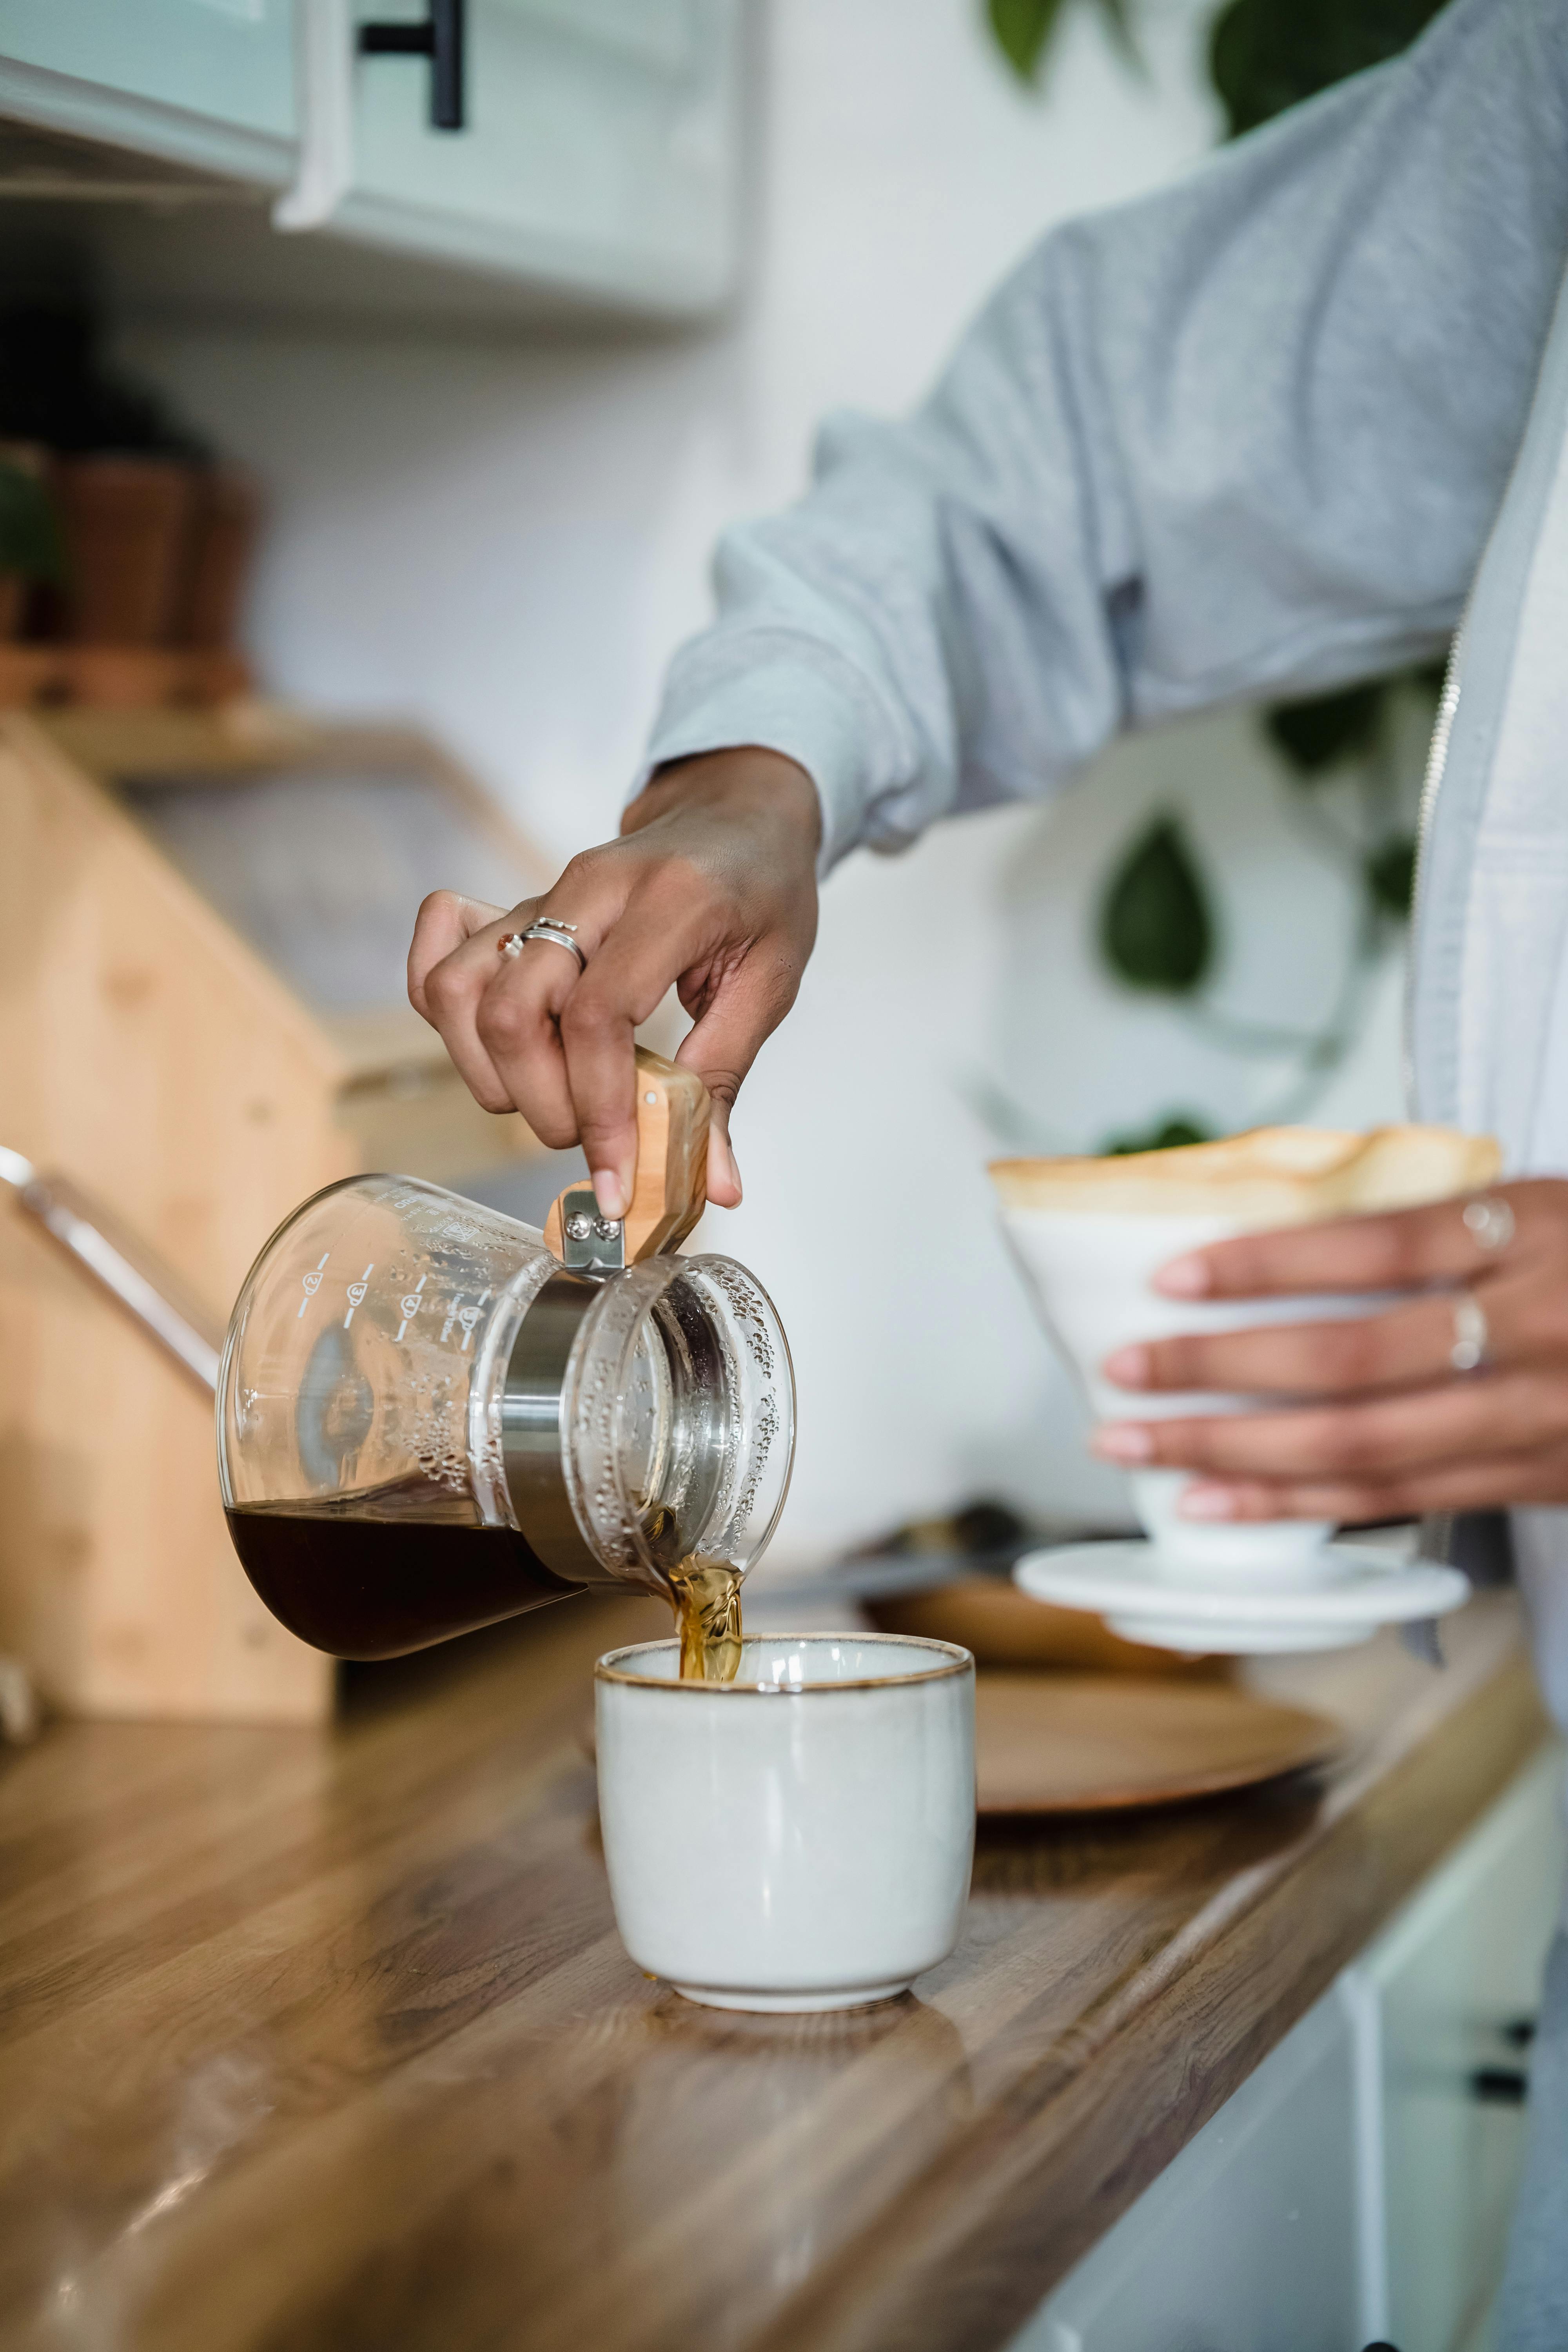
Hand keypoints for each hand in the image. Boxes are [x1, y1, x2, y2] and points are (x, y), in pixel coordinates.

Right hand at [407, 748, 819, 1217]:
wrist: (737, 814)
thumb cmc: (761, 891)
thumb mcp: (770, 983)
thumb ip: (724, 1079)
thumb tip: (713, 1182)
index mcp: (670, 900)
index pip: (599, 1015)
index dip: (601, 1108)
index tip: (617, 1176)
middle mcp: (590, 887)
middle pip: (514, 1010)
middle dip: (543, 1102)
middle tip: (589, 1134)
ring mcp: (541, 892)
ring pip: (458, 989)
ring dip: (490, 1071)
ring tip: (549, 1097)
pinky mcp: (511, 905)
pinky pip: (438, 952)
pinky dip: (443, 1010)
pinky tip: (493, 1045)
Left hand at [1091, 1179, 1567, 1522]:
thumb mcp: (1544, 1205)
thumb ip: (1440, 1222)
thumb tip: (1284, 1231)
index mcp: (1536, 1231)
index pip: (1380, 1245)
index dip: (1270, 1263)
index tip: (1173, 1272)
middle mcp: (1538, 1327)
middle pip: (1353, 1360)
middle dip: (1223, 1372)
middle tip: (1123, 1372)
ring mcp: (1539, 1415)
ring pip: (1363, 1444)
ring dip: (1236, 1451)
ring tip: (1138, 1443)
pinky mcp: (1537, 1478)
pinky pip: (1399, 1496)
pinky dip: (1299, 1502)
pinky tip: (1220, 1500)